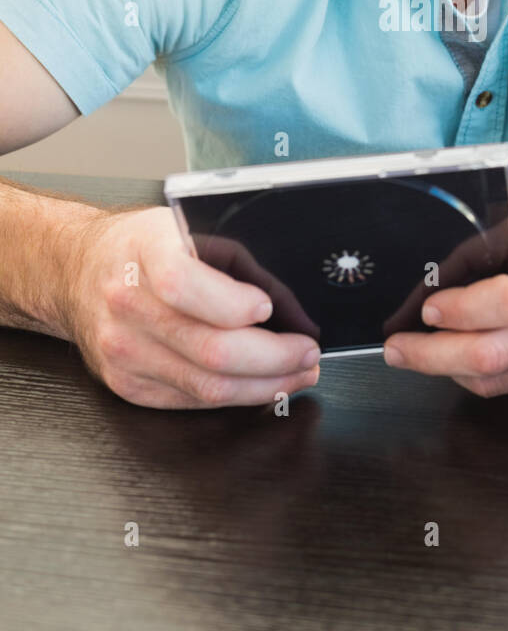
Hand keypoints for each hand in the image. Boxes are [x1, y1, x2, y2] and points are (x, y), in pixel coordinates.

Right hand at [59, 206, 321, 408]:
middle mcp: (128, 306)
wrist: (78, 273)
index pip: (185, 286)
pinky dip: (236, 396)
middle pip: (210, 350)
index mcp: (143, 253)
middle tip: (307, 352)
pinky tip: (260, 383)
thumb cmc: (140, 247)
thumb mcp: (189, 230)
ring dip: (265, 385)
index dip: (234, 304)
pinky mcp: (128, 385)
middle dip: (275, 358)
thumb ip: (241, 266)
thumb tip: (293, 312)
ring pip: (208, 387)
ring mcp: (124, 352)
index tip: (268, 308)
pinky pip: (193, 400)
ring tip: (296, 372)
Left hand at [382, 197, 507, 396]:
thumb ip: (490, 237)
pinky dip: (474, 374)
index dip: (465, 310)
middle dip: (436, 354)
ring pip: (501, 375)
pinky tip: (449, 360)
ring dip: (447, 370)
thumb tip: (439, 270)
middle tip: (398, 346)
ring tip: (412, 354)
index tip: (430, 307)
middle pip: (498, 350)